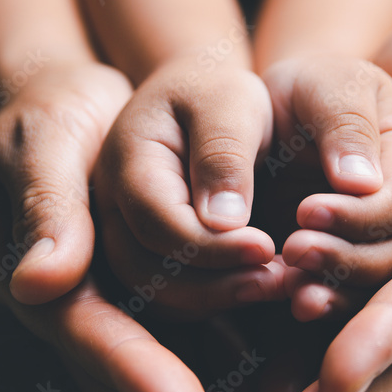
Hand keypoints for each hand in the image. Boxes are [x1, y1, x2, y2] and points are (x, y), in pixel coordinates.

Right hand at [0, 62, 268, 391]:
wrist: (79, 112)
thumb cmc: (53, 117)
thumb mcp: (40, 138)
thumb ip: (44, 204)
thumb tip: (36, 281)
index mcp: (38, 279)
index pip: (90, 336)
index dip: (138, 375)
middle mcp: (77, 314)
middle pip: (132, 381)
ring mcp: (115, 319)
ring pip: (166, 380)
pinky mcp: (152, 312)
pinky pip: (193, 355)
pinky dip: (231, 385)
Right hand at [93, 58, 284, 317]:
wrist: (195, 97)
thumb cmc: (216, 91)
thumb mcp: (226, 100)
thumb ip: (223, 153)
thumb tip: (225, 222)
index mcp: (127, 161)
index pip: (159, 222)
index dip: (212, 246)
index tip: (267, 248)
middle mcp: (112, 206)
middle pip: (147, 269)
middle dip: (216, 283)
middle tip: (279, 280)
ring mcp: (122, 234)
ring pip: (155, 291)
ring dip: (217, 299)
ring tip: (276, 285)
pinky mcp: (145, 255)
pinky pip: (168, 296)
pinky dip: (213, 300)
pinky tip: (259, 287)